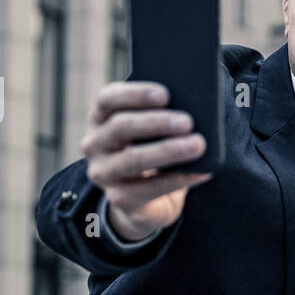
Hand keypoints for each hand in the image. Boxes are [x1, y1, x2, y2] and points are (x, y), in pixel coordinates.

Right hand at [81, 82, 212, 240]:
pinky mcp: (119, 198)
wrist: (146, 199)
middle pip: (121, 127)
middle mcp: (94, 144)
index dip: (135, 94)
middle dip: (157, 122)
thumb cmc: (152, 151)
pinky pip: (149, 189)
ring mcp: (103, 173)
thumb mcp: (152, 132)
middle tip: (188, 121)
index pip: (108, 99)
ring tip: (197, 145)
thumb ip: (163, 117)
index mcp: (100, 118)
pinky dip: (178, 179)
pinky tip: (200, 172)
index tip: (165, 95)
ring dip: (168, 150)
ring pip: (132, 159)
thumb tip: (195, 111)